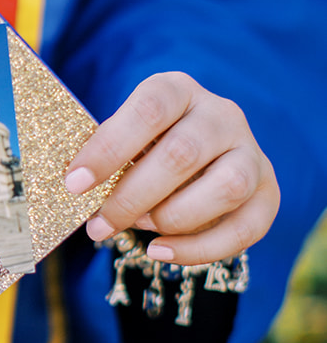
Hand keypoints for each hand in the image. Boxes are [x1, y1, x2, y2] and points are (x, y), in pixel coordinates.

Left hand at [64, 72, 278, 265]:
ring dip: (173, 217)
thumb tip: (73, 188)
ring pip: (226, 187)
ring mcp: (251, 153)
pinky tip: (160, 251)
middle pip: (183, 153)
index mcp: (179, 90)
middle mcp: (221, 115)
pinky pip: (244, 228)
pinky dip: (198, 249)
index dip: (110, 147)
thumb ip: (107, 157)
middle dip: (132, 196)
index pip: (150, 108)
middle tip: (98, 225)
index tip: (75, 184)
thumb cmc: (148, 149)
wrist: (203, 159)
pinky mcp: (268, 194)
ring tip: (137, 227)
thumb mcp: (126, 140)